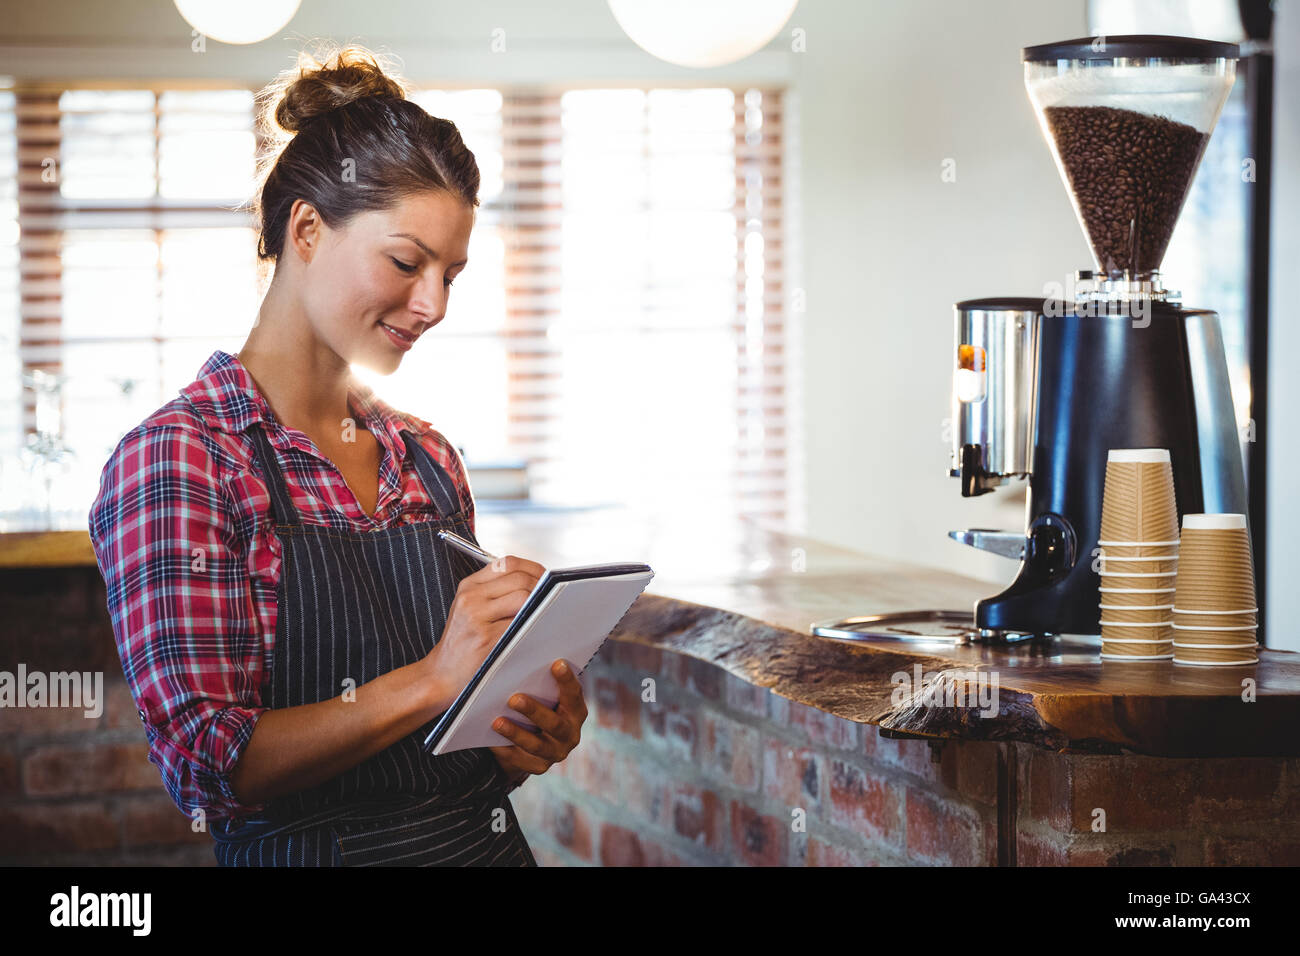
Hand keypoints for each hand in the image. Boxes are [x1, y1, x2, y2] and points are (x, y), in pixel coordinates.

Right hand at [423, 554, 546, 714]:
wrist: (441, 675)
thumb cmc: (460, 644)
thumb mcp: (469, 608)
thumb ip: (495, 591)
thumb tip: (534, 581)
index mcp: (469, 587)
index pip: (507, 564)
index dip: (532, 568)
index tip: (544, 578)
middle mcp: (470, 598)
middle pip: (519, 579)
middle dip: (541, 586)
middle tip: (550, 598)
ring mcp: (477, 618)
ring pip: (523, 598)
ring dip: (539, 605)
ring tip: (542, 614)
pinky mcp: (486, 639)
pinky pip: (520, 624)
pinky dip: (533, 624)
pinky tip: (535, 630)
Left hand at [489, 659, 587, 785]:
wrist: (531, 739)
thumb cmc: (536, 701)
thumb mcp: (542, 689)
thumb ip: (538, 673)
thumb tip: (518, 640)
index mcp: (576, 710)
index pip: (574, 694)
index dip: (567, 680)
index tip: (556, 663)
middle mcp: (570, 733)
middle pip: (554, 724)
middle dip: (534, 711)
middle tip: (514, 698)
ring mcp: (555, 752)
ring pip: (537, 745)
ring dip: (516, 733)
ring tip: (496, 722)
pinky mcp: (538, 766)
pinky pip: (520, 760)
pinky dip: (505, 750)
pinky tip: (490, 740)